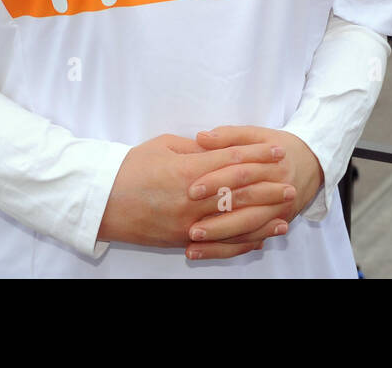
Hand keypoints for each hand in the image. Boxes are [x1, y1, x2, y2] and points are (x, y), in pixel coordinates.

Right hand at [97, 133, 289, 251]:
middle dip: (268, 186)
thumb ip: (197, 149)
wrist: (101, 201)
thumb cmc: (130, 167)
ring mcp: (188, 223)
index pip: (232, 161)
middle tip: (290, 182)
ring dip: (262, 216)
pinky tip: (259, 239)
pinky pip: (218, 245)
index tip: (277, 150)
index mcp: (188, 171)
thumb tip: (221, 147)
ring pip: (233, 220)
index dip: (257, 155)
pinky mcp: (182, 240)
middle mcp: (192, 199)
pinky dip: (241, 242)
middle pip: (239, 192)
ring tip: (284, 211)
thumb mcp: (164, 146)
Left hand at [185, 125, 323, 259]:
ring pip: (250, 225)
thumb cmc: (278, 147)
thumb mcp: (257, 134)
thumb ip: (229, 136)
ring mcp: (280, 208)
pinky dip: (230, 247)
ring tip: (194, 242)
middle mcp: (279, 187)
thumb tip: (201, 137)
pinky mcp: (279, 222)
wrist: (313, 163)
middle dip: (218, 216)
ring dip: (222, 237)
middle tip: (191, 227)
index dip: (216, 181)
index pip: (241, 172)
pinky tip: (208, 251)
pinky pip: (254, 238)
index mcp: (271, 162)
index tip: (191, 191)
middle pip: (246, 202)